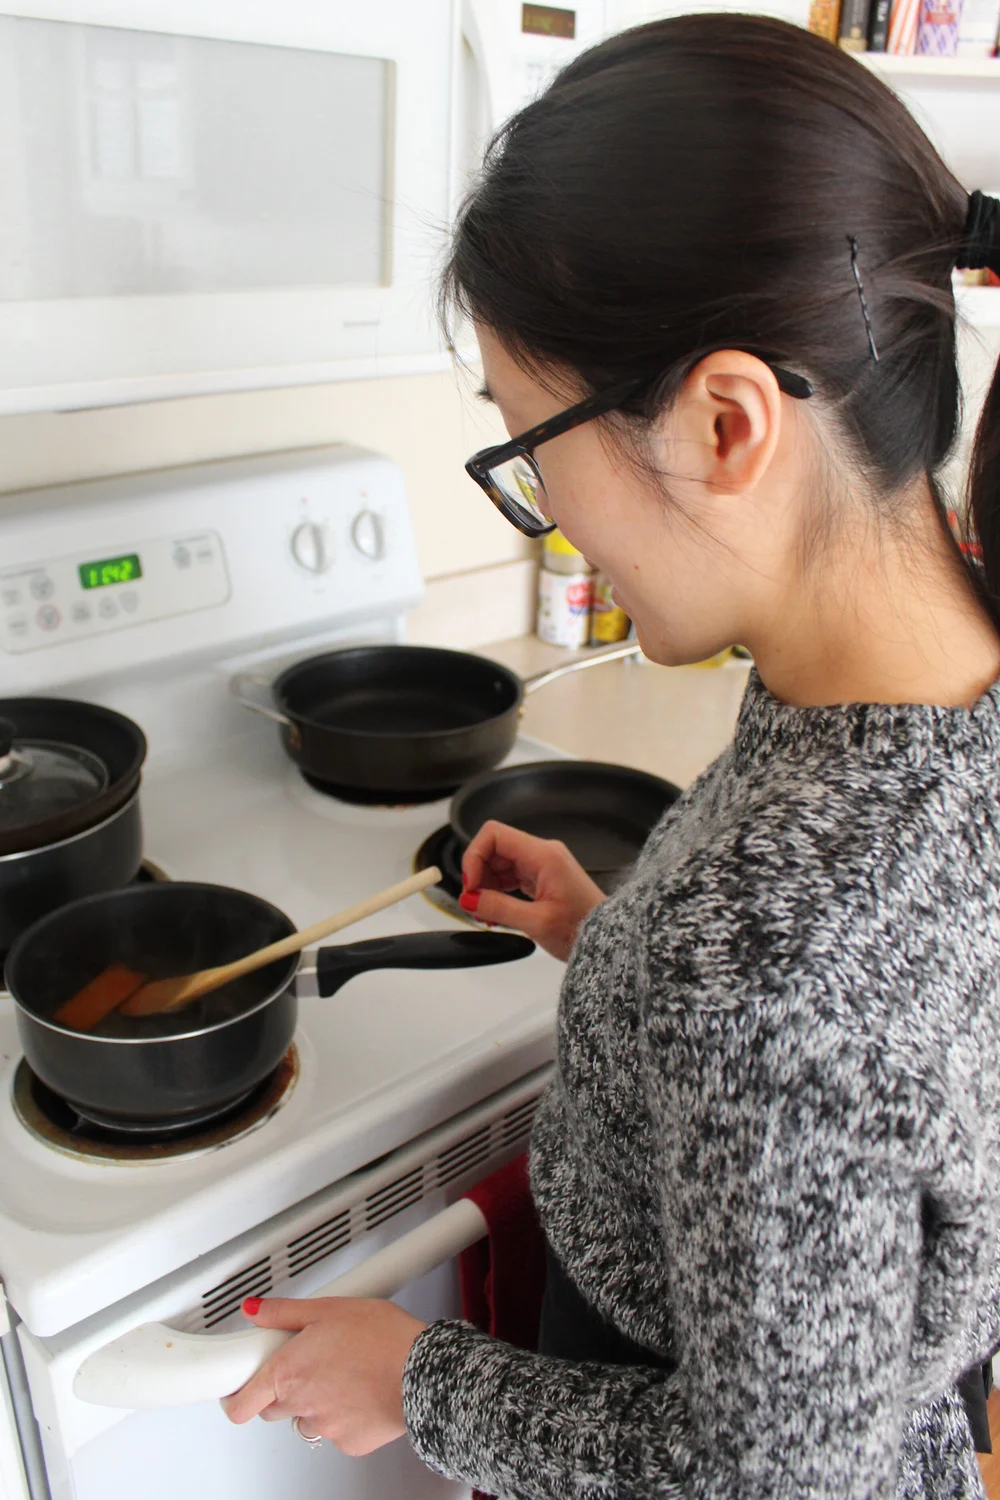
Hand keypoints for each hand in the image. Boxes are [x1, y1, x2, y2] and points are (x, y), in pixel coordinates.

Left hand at [221, 1295, 425, 1455]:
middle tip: (304, 1365)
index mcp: (288, 1372)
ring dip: (314, 1401)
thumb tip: (255, 1310)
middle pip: (272, 1409)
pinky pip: (337, 1430)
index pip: (239, 1405)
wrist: (422, 1372)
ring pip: (306, 1418)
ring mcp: (325, 1427)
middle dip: (281, 1390)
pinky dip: (344, 1414)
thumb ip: (284, 1312)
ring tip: (342, 1373)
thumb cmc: (381, 1337)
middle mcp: (301, 1404)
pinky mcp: (350, 1442)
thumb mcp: (329, 1308)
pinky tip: (360, 1390)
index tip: (236, 1388)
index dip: (234, 1397)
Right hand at [460, 820, 604, 961]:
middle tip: (473, 903)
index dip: (474, 855)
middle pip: (495, 848)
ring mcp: (542, 865)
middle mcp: (543, 854)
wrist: (608, 940)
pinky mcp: (542, 878)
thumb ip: (499, 908)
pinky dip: (497, 891)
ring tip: (484, 912)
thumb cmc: (584, 929)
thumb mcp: (536, 922)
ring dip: (485, 885)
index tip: (470, 884)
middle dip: (477, 873)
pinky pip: (510, 875)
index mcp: (544, 855)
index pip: (494, 835)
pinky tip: (495, 911)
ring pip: (499, 863)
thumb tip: (469, 899)